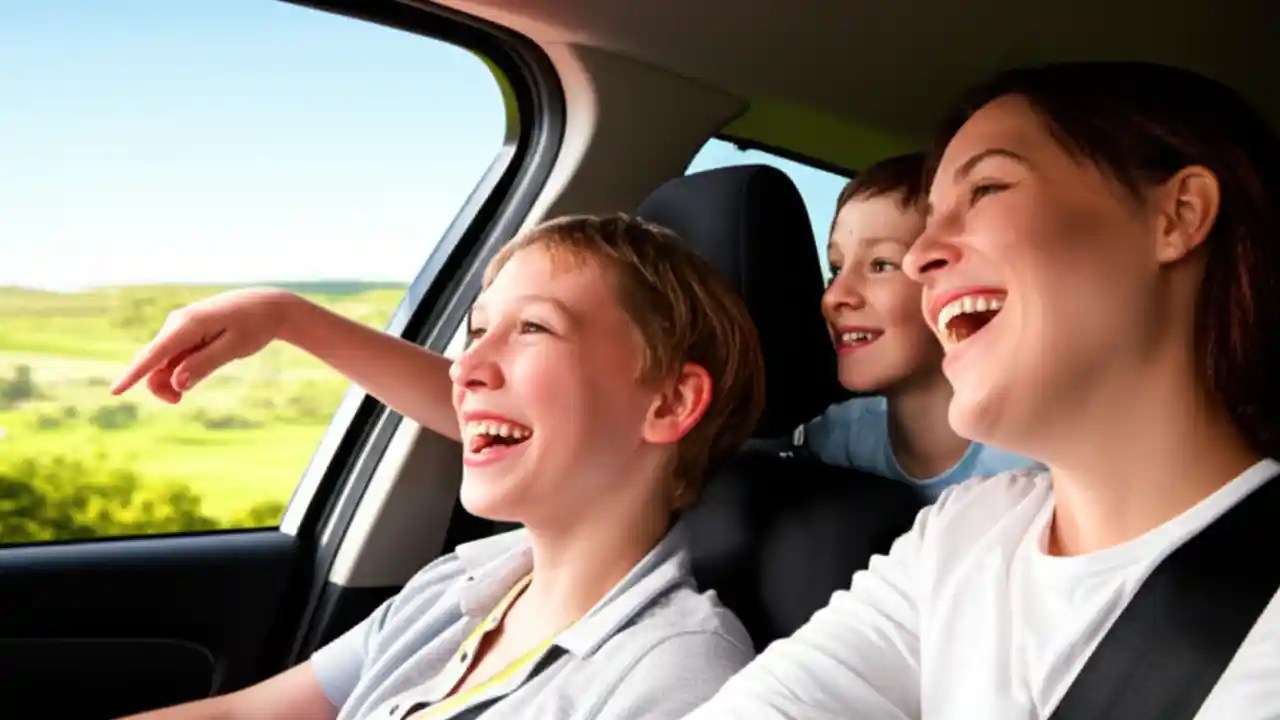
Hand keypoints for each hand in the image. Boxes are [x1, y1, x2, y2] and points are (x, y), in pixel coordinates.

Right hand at [111, 288, 297, 402]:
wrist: (268, 306)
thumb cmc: (255, 326)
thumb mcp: (234, 348)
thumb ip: (204, 364)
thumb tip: (176, 383)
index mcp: (188, 324)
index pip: (155, 353)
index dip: (134, 375)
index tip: (115, 392)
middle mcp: (177, 323)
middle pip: (152, 361)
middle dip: (159, 384)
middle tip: (178, 401)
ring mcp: (179, 326)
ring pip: (160, 360)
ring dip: (168, 378)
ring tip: (188, 388)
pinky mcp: (185, 331)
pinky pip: (171, 355)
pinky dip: (176, 370)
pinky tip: (194, 370)